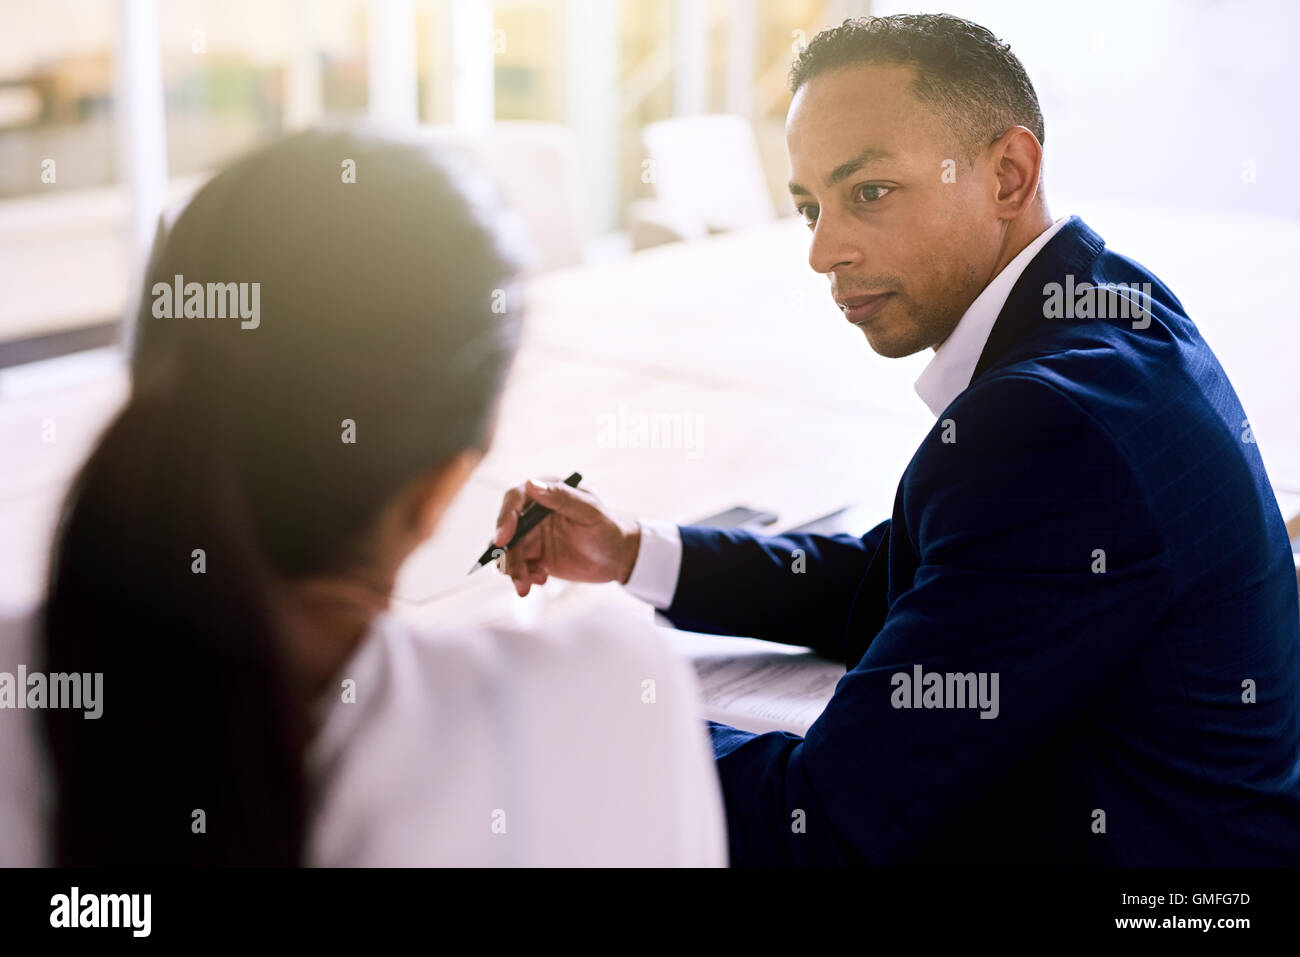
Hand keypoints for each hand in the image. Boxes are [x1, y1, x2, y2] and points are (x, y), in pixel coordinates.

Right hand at [492, 477, 641, 596]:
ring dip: (513, 569)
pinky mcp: (535, 556)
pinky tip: (542, 580)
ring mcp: (533, 535)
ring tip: (526, 586)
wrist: (618, 558)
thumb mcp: (590, 512)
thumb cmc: (608, 528)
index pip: (516, 499)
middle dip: (507, 553)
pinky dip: (523, 576)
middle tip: (515, 573)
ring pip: (509, 551)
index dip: (505, 517)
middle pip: (507, 529)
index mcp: (546, 494)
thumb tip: (532, 483)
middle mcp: (534, 513)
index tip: (503, 539)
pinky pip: (518, 567)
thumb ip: (563, 498)